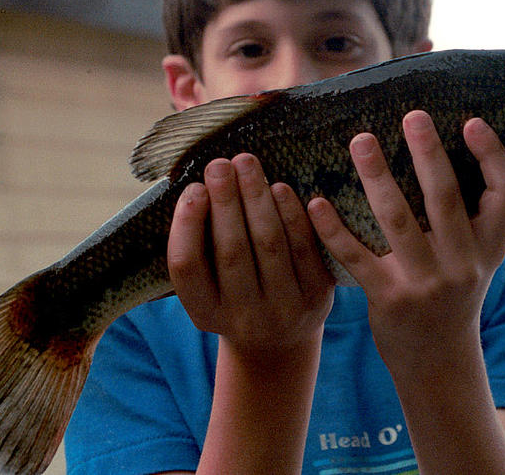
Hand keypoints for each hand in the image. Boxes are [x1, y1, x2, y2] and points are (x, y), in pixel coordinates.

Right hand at [168, 153, 334, 360]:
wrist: (281, 342)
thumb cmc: (235, 295)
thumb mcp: (210, 287)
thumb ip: (200, 246)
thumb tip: (200, 186)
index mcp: (205, 314)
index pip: (187, 268)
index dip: (187, 225)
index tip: (193, 188)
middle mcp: (243, 318)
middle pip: (231, 252)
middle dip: (225, 202)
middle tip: (219, 164)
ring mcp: (284, 310)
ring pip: (269, 245)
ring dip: (257, 199)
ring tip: (246, 163)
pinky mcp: (318, 297)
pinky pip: (305, 248)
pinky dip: (292, 215)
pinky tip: (280, 188)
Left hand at [307, 110, 504, 365]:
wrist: (438, 361)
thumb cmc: (452, 295)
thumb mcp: (476, 260)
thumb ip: (468, 219)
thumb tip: (441, 153)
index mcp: (489, 248)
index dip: (493, 156)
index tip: (472, 123)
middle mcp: (463, 263)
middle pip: (446, 197)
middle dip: (429, 153)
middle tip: (412, 116)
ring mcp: (426, 283)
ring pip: (398, 219)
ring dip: (376, 176)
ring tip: (361, 141)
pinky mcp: (388, 299)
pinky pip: (356, 256)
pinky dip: (333, 228)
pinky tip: (315, 203)